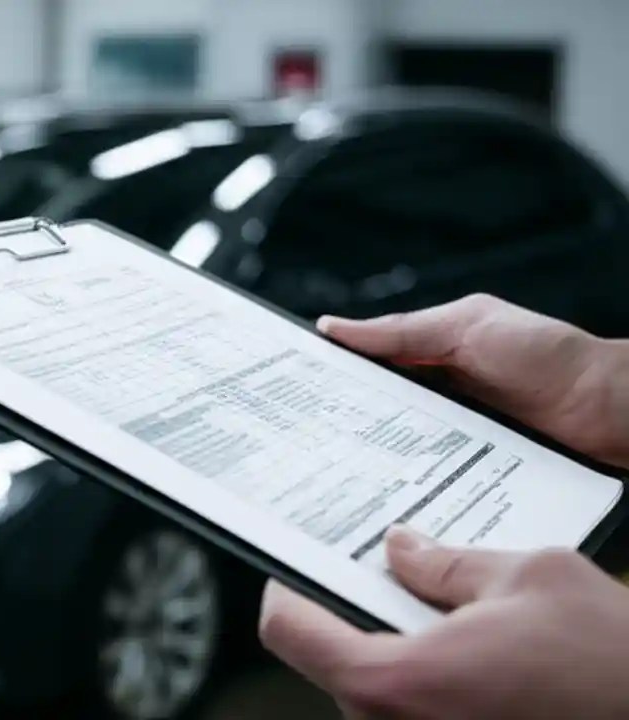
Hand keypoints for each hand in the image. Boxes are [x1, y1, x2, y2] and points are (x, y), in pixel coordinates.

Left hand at [259, 527, 628, 719]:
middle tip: (389, 578)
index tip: (296, 566)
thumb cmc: (610, 665)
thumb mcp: (531, 579)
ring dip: (400, 653)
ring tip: (448, 620)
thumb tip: (402, 548)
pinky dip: (431, 686)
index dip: (287, 589)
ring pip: (379, 693)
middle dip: (357, 617)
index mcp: (399, 680)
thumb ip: (448, 564)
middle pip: (335, 663)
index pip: (289, 631)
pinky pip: (415, 714)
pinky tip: (476, 661)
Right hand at [319, 294, 628, 469]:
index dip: (330, 373)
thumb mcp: (466, 328)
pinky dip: (407, 478)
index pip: (365, 363)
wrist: (609, 408)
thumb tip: (334, 328)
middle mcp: (436, 393)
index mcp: (429, 351)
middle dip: (342, 420)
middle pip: (374, 409)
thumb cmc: (547, 355)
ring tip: (333, 466)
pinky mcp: (469, 464)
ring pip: (395, 444)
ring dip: (372, 454)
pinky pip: (428, 471)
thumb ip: (401, 331)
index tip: (293, 386)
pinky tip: (383, 489)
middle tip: (301, 435)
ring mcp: (452, 431)